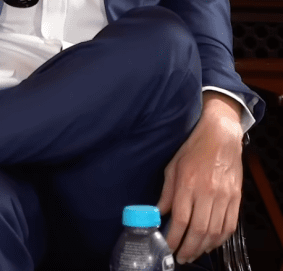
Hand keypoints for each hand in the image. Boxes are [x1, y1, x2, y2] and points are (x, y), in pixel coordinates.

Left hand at [158, 93, 244, 263]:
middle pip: (199, 229)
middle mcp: (207, 192)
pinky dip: (220, 239)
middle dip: (188, 247)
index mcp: (188, 183)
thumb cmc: (192, 149)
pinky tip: (210, 244)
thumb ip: (166, 192)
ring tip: (193, 253)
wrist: (221, 136)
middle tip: (180, 257)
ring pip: (216, 231)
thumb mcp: (172, 167)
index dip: (173, 237)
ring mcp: (224, 196)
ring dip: (204, 247)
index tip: (166, 247)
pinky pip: (230, 225)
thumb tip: (158, 213)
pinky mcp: (236, 197)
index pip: (180, 219)